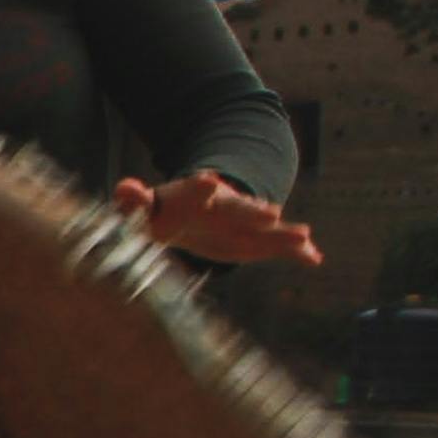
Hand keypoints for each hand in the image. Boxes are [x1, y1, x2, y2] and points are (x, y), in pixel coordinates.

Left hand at [116, 170, 323, 266]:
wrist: (193, 213)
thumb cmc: (165, 211)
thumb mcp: (146, 205)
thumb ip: (134, 199)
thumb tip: (123, 187)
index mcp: (194, 195)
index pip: (196, 189)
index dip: (201, 186)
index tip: (208, 180)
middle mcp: (225, 205)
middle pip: (238, 206)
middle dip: (253, 209)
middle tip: (271, 212)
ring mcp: (244, 222)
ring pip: (264, 226)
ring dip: (282, 232)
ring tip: (303, 235)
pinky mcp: (255, 240)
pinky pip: (277, 246)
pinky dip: (295, 251)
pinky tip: (313, 257)